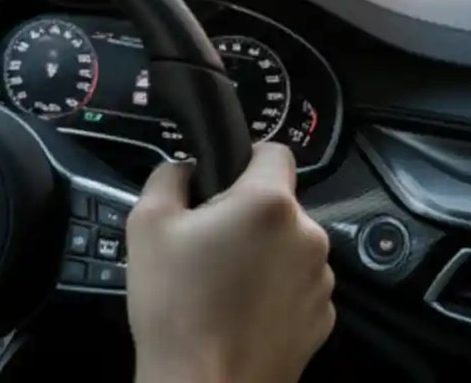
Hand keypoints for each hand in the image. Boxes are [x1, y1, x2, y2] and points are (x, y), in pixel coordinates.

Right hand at [126, 144, 334, 382]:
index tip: (221, 185)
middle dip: (249, 216)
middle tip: (208, 245)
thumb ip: (169, 177)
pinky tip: (242, 313)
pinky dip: (276, 292)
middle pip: (280, 205)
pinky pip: (298, 287)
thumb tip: (186, 168)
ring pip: (291, 247)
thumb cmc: (173, 304)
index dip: (246, 161)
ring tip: (223, 286)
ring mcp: (322, 281)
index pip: (275, 151)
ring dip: (265, 255)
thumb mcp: (147, 224)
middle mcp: (309, 236)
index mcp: (270, 203)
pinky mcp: (323, 319)